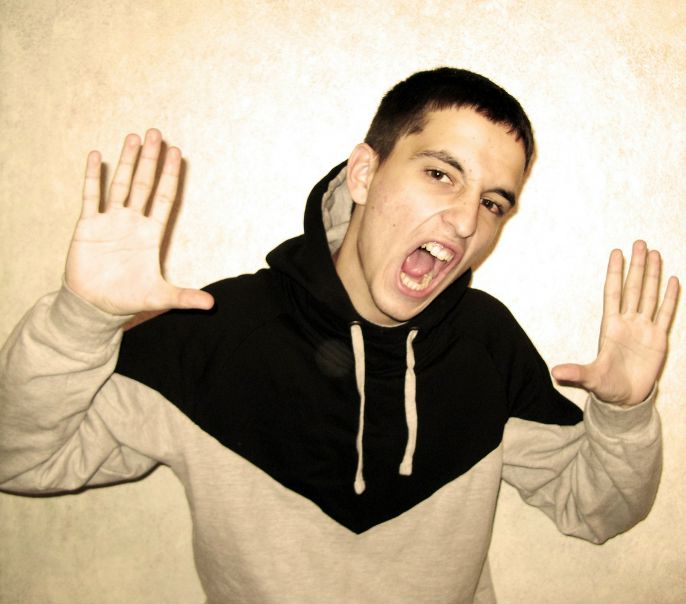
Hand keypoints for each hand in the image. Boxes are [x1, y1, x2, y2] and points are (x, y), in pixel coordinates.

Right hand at [65, 129, 213, 314]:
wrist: (96, 305)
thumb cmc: (128, 298)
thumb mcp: (160, 297)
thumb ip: (185, 297)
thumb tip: (212, 304)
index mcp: (151, 234)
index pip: (163, 198)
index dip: (170, 176)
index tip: (177, 153)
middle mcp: (132, 222)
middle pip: (143, 184)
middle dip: (150, 159)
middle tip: (156, 133)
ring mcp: (109, 221)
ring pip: (120, 184)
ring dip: (126, 161)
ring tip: (134, 137)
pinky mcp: (87, 226)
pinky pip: (90, 196)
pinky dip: (92, 177)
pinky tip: (96, 156)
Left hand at [552, 241, 678, 405]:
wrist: (626, 398)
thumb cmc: (606, 386)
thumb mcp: (591, 378)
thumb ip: (576, 373)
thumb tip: (555, 372)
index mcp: (611, 326)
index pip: (613, 293)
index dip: (615, 273)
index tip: (616, 252)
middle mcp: (628, 322)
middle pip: (634, 288)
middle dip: (636, 266)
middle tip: (639, 242)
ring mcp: (644, 328)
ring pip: (650, 295)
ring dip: (653, 275)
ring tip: (655, 253)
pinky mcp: (659, 339)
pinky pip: (666, 314)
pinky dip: (670, 298)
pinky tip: (673, 280)